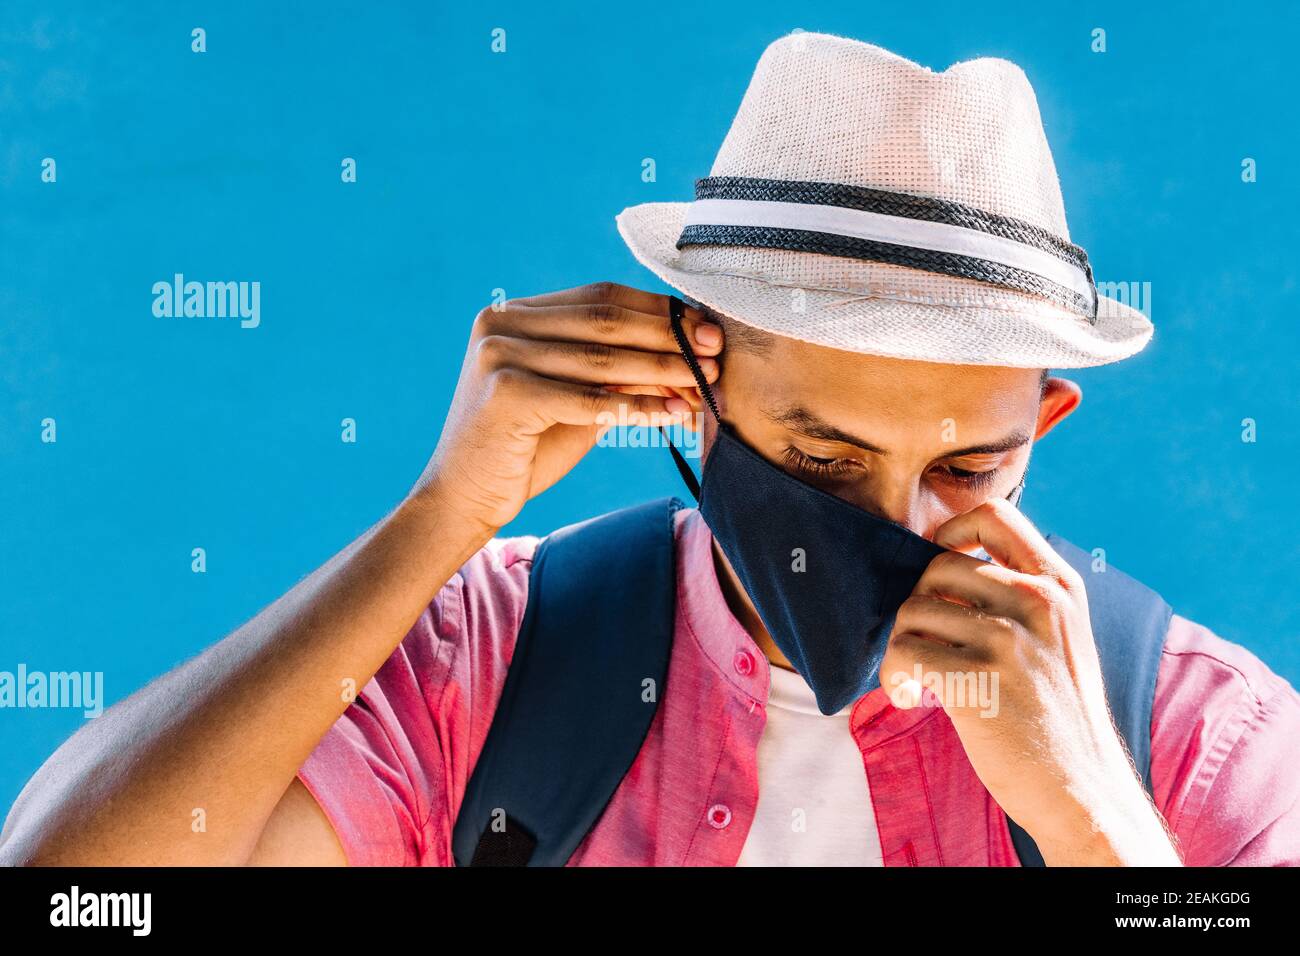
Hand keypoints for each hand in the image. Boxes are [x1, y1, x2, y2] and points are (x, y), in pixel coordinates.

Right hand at [411, 282, 721, 532]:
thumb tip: (689, 351)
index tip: (704, 325)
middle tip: (716, 348)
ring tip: (704, 381)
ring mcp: (499, 356)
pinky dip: (638, 405)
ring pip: (603, 358)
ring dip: (663, 369)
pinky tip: (675, 411)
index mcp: (514, 313)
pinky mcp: (506, 394)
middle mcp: (501, 324)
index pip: (600, 296)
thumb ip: (618, 371)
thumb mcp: (576, 399)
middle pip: (605, 320)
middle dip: (668, 333)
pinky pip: (590, 398)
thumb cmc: (522, 449)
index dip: (657, 309)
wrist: (463, 498)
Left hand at [879, 498, 1181, 864]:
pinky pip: (904, 652)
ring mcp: (1009, 639)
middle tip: (926, 648)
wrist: (1084, 789)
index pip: (994, 516)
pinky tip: (909, 699)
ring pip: (913, 610)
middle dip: (919, 608)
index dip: (953, 532)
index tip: (942, 570)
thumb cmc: (1059, 717)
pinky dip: (894, 677)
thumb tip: (948, 565)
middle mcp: (1037, 602)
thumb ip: (1022, 596)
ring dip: (902, 648)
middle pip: (938, 567)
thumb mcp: (1061, 637)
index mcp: (1059, 586)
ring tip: (917, 682)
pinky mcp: (978, 679)